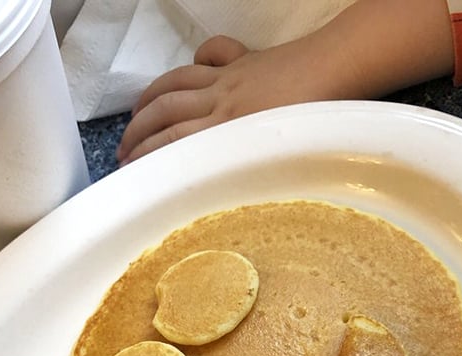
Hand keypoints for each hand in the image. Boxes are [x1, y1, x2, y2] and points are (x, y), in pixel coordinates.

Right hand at [116, 34, 332, 163]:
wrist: (339, 68)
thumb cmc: (317, 123)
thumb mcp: (278, 162)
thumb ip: (244, 174)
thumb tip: (218, 194)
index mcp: (227, 130)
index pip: (173, 143)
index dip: (146, 157)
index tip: (128, 172)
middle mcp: (221, 100)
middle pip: (165, 113)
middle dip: (138, 133)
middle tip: (122, 153)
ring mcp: (231, 77)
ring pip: (177, 83)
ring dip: (151, 100)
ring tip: (136, 117)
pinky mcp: (245, 61)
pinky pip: (214, 54)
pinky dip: (200, 58)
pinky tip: (195, 67)